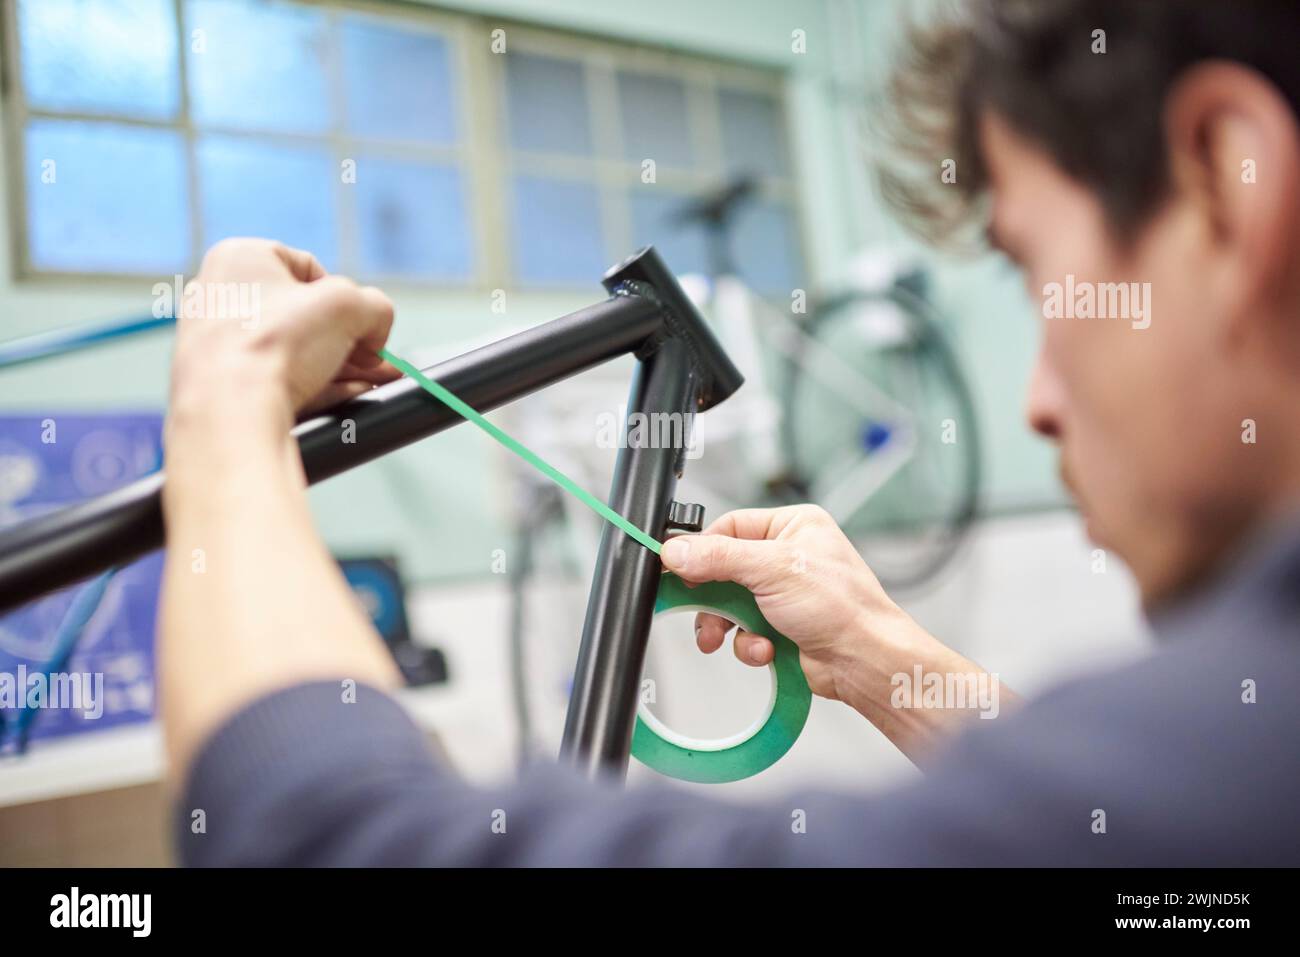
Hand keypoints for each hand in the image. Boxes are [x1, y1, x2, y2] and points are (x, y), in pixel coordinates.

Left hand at [168, 238, 399, 424]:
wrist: (233, 410)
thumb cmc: (274, 344)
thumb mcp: (349, 307)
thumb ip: (375, 308)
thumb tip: (377, 328)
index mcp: (240, 258)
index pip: (309, 268)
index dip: (347, 297)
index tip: (365, 324)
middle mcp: (220, 296)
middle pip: (304, 315)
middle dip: (349, 340)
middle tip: (376, 358)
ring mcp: (217, 343)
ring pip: (294, 351)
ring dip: (340, 367)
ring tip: (373, 383)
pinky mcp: (222, 384)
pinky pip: (277, 379)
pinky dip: (315, 387)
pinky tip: (346, 397)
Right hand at [659, 504, 1005, 760]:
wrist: (864, 661)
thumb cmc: (842, 608)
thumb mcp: (773, 570)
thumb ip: (719, 558)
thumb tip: (675, 550)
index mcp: (792, 525)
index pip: (728, 527)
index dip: (700, 550)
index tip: (676, 568)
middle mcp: (786, 555)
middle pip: (722, 569)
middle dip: (711, 597)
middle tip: (697, 611)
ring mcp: (783, 593)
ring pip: (728, 604)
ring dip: (727, 625)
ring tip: (725, 638)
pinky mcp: (780, 625)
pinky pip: (743, 631)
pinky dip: (748, 644)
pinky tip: (765, 650)